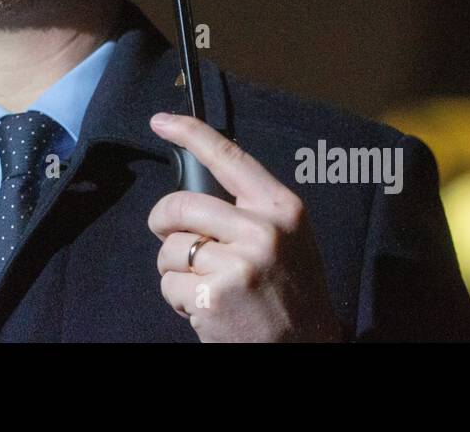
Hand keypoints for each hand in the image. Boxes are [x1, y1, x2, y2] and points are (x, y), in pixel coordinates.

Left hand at [147, 112, 344, 341]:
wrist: (308, 348)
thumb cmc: (293, 292)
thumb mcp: (289, 236)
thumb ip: (250, 210)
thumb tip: (196, 190)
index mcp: (282, 207)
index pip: (229, 157)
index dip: (190, 133)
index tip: (160, 121)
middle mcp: (262, 231)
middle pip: (180, 205)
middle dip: (163, 222)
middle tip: (171, 239)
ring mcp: (237, 264)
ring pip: (169, 249)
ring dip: (175, 269)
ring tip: (207, 285)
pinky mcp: (213, 297)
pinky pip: (168, 284)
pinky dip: (177, 298)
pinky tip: (206, 307)